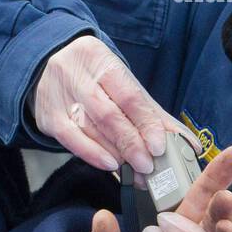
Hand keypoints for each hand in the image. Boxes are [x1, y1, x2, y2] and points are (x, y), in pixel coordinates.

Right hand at [34, 35, 197, 174]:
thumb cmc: (93, 78)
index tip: (161, 147)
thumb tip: (187, 143)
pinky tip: (110, 164)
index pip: (128, 95)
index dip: (145, 123)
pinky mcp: (47, 117)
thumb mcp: (121, 84)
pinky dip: (92, 154)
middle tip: (149, 167)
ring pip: (89, 129)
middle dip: (132, 143)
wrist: (44, 66)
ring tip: (135, 172)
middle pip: (108, 114)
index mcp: (99, 58)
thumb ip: (152, 112)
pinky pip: (69, 139)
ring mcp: (59, 96)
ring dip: (115, 154)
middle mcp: (76, 75)